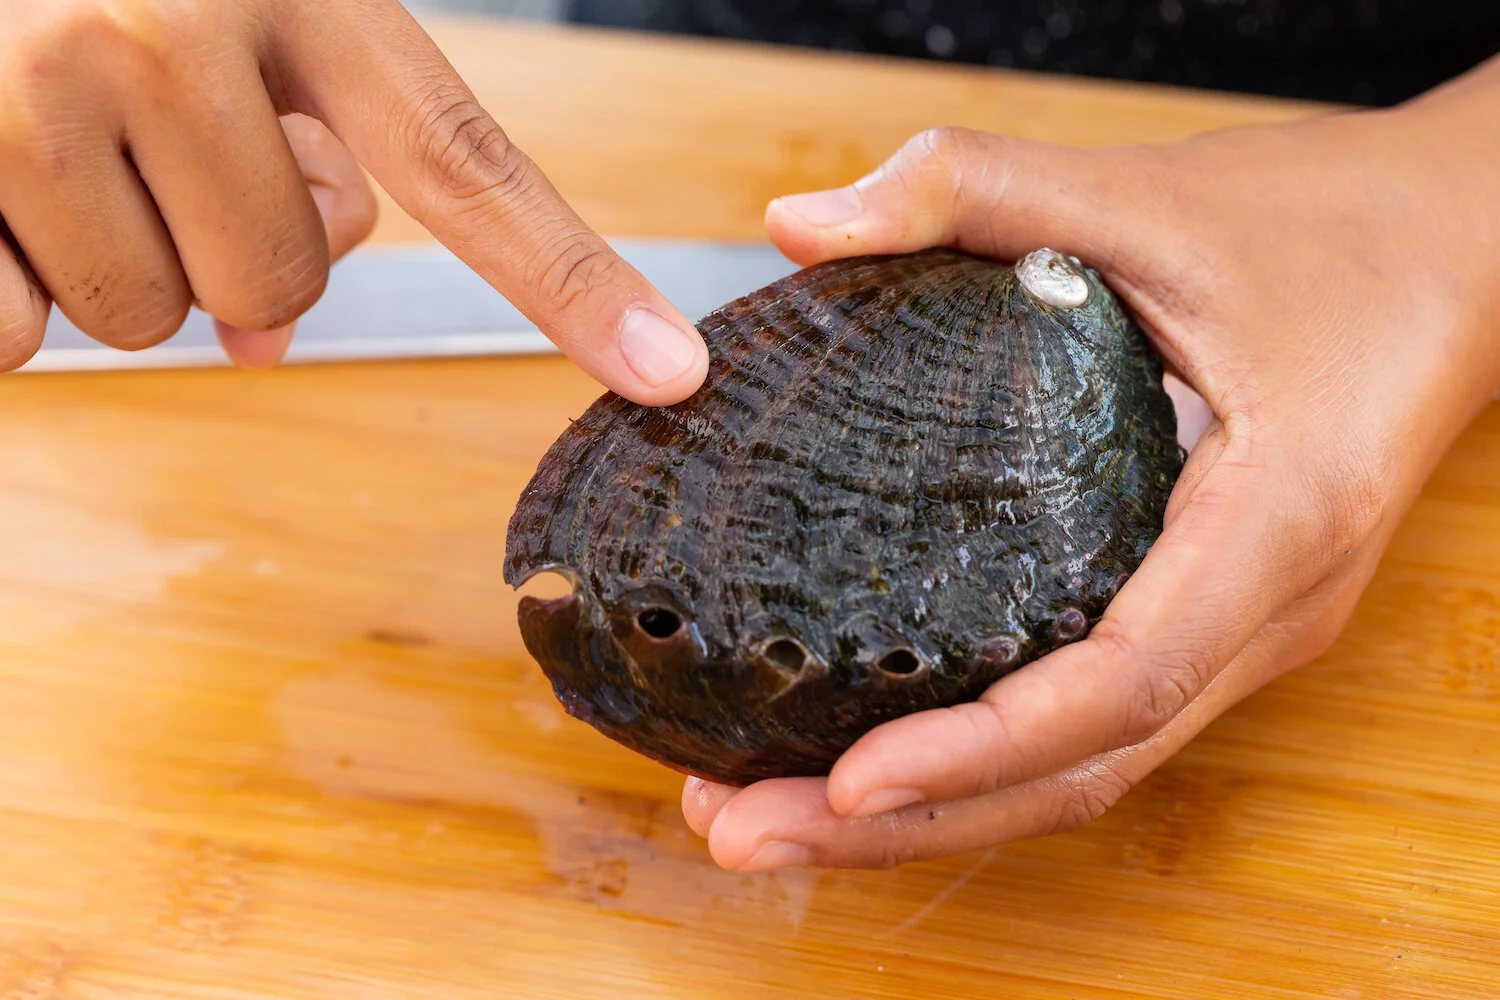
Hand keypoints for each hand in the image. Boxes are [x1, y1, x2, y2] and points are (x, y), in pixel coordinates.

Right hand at [0, 1, 706, 402]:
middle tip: (148, 143)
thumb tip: (264, 342)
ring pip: (154, 316)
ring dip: (113, 260)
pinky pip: (19, 334)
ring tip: (54, 141)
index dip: (575, 282)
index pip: (466, 164)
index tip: (672, 370)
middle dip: (226, 247)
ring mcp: (38, 86)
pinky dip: (7, 284)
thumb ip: (294, 157)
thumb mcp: (236, 11)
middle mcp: (169, 26)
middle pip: (281, 281)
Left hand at [683, 59, 1499, 868]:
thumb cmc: (1319, 227)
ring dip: (935, 815)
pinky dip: (983, 765)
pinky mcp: (1211, 622)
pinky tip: (871, 757)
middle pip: (1083, 771)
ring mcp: (1244, 632)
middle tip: (745, 831)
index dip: (982, 745)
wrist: (1454, 253)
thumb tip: (796, 224)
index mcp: (1273, 518)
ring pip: (1087, 771)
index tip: (848, 774)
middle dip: (913, 824)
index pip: (1124, 680)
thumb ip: (969, 185)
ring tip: (772, 818)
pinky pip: (1096, 727)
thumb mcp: (1142, 189)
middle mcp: (1266, 610)